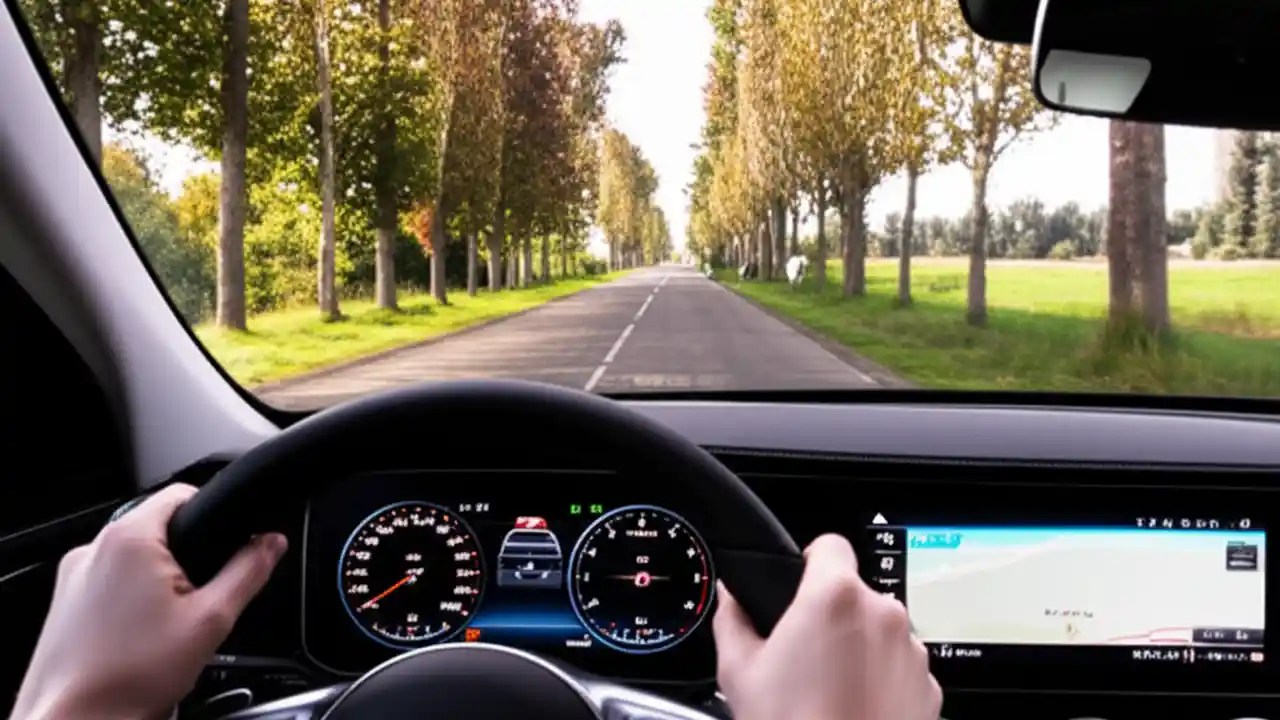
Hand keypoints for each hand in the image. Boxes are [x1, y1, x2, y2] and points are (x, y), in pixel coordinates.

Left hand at [11, 484, 286, 719]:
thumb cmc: (131, 676)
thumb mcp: (211, 620)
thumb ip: (248, 572)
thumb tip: (272, 543)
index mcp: (130, 539)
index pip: (183, 493)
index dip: (216, 514)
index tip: (231, 543)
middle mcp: (93, 548)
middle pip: (159, 529)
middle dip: (187, 560)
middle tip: (199, 602)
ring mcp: (73, 576)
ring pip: (134, 560)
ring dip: (158, 582)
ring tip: (167, 629)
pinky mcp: (63, 603)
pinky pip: (108, 584)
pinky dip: (130, 602)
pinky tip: (141, 639)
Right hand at [713, 534, 940, 719]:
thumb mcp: (739, 671)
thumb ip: (733, 618)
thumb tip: (731, 599)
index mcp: (835, 596)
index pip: (828, 544)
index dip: (808, 562)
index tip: (798, 585)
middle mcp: (883, 615)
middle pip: (853, 594)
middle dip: (829, 616)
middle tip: (801, 656)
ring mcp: (911, 651)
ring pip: (878, 631)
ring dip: (857, 648)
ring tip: (826, 689)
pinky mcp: (927, 686)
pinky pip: (899, 667)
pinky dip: (880, 679)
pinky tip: (851, 706)